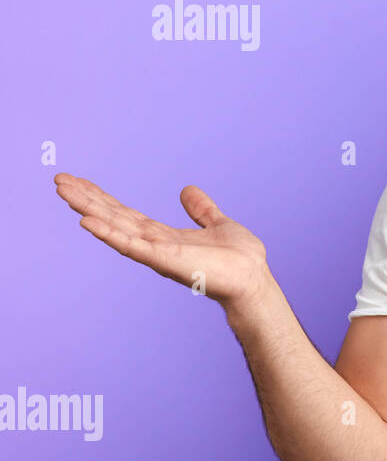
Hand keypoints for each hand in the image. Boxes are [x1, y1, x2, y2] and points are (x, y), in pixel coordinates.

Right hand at [54, 174, 270, 308]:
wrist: (254, 280)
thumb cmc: (239, 258)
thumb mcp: (217, 223)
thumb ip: (201, 209)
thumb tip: (187, 190)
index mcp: (164, 236)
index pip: (125, 214)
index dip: (102, 198)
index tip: (79, 182)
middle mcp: (154, 244)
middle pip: (113, 218)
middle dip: (86, 200)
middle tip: (59, 180)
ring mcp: (157, 253)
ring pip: (115, 228)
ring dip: (89, 210)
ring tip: (64, 192)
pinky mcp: (164, 260)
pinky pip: (131, 246)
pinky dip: (109, 234)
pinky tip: (87, 222)